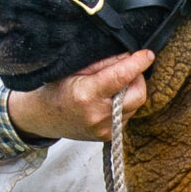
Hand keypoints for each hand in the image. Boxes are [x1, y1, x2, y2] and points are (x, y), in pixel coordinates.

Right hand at [4, 49, 154, 142]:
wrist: (42, 117)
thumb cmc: (55, 89)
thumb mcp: (74, 69)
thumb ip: (103, 64)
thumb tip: (129, 56)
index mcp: (87, 95)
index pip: (122, 76)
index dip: (138, 64)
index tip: (148, 54)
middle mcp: (99, 115)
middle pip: (138, 94)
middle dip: (138, 78)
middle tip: (128, 69)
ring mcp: (104, 130)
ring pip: (135, 105)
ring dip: (131, 91)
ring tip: (112, 86)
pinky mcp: (108, 137)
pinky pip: (128, 115)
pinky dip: (125, 103)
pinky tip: (109, 99)